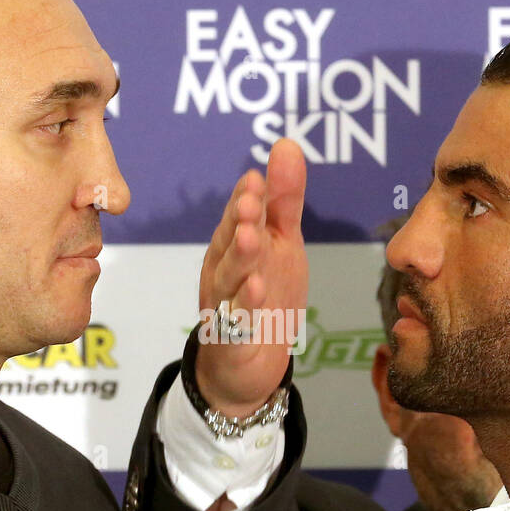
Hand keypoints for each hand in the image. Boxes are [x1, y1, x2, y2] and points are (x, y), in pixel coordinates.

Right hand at [195, 138, 307, 416]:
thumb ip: (283, 199)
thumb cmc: (265, 296)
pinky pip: (236, 322)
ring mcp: (224, 306)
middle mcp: (224, 272)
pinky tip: (256, 290)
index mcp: (234, 246)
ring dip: (240, 259)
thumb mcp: (282, 244)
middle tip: (251, 203)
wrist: (249, 366)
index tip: (255, 178)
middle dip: (238, 223)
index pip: (238, 217)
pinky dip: (244, 307)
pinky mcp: (231, 340)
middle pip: (230, 245)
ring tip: (252, 239)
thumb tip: (285, 143)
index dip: (246, 199)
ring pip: (229, 280)